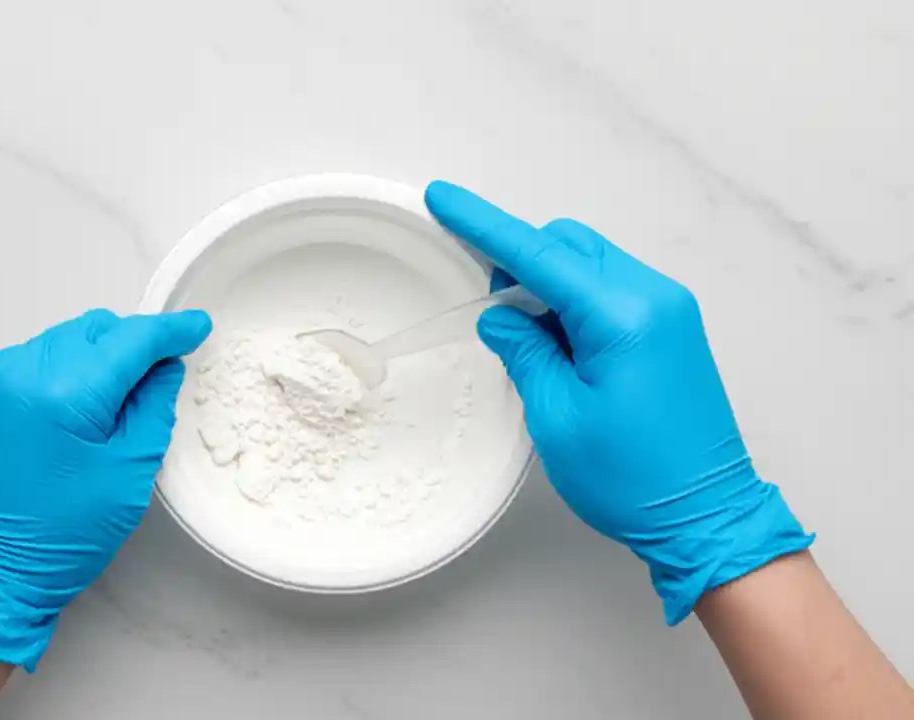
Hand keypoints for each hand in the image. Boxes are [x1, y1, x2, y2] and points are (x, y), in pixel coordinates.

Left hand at [0, 309, 211, 670]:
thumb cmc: (60, 537)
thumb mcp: (128, 475)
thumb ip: (152, 408)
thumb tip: (162, 367)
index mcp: (63, 393)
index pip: (129, 339)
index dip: (169, 331)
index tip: (195, 326)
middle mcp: (18, 372)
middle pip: (90, 331)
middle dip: (126, 346)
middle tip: (148, 381)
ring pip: (56, 342)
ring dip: (88, 360)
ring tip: (99, 407)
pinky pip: (24, 362)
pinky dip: (52, 375)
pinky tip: (60, 415)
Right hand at [425, 181, 812, 622]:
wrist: (707, 518)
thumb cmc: (632, 478)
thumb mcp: (557, 415)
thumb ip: (524, 351)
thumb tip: (502, 316)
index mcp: (622, 315)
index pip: (538, 254)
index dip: (484, 225)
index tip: (444, 198)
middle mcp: (652, 297)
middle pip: (570, 245)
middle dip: (520, 259)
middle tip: (490, 308)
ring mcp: (669, 310)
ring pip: (590, 264)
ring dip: (548, 283)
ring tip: (527, 338)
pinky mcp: (672, 329)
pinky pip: (611, 290)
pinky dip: (576, 302)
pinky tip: (559, 344)